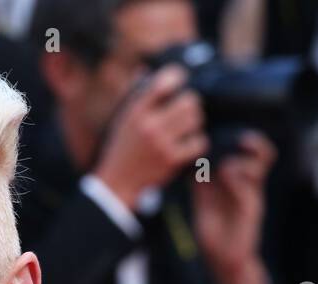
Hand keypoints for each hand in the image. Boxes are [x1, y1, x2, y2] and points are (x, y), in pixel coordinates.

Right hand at [94, 64, 207, 208]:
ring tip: (186, 128)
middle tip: (185, 111)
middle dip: (190, 104)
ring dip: (194, 123)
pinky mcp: (171, 160)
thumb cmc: (122, 145)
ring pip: (196, 120)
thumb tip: (145, 69)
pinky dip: (197, 143)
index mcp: (136, 111)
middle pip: (189, 101)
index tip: (179, 80)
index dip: (177, 76)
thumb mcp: (123, 117)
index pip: (163, 82)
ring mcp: (161, 143)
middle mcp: (149, 125)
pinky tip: (188, 144)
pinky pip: (199, 142)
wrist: (118, 181)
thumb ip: (134, 92)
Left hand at [193, 131, 275, 283]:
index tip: (220, 133)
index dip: (237, 140)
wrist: (223, 260)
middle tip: (238, 136)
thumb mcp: (203, 204)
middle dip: (252, 141)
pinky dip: (237, 176)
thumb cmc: (214, 233)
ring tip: (228, 159)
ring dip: (244, 157)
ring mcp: (251, 196)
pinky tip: (226, 173)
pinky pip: (249, 187)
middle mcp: (247, 186)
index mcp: (236, 182)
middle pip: (260, 154)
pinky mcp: (252, 209)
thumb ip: (200, 185)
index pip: (244, 153)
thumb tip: (190, 163)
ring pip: (259, 166)